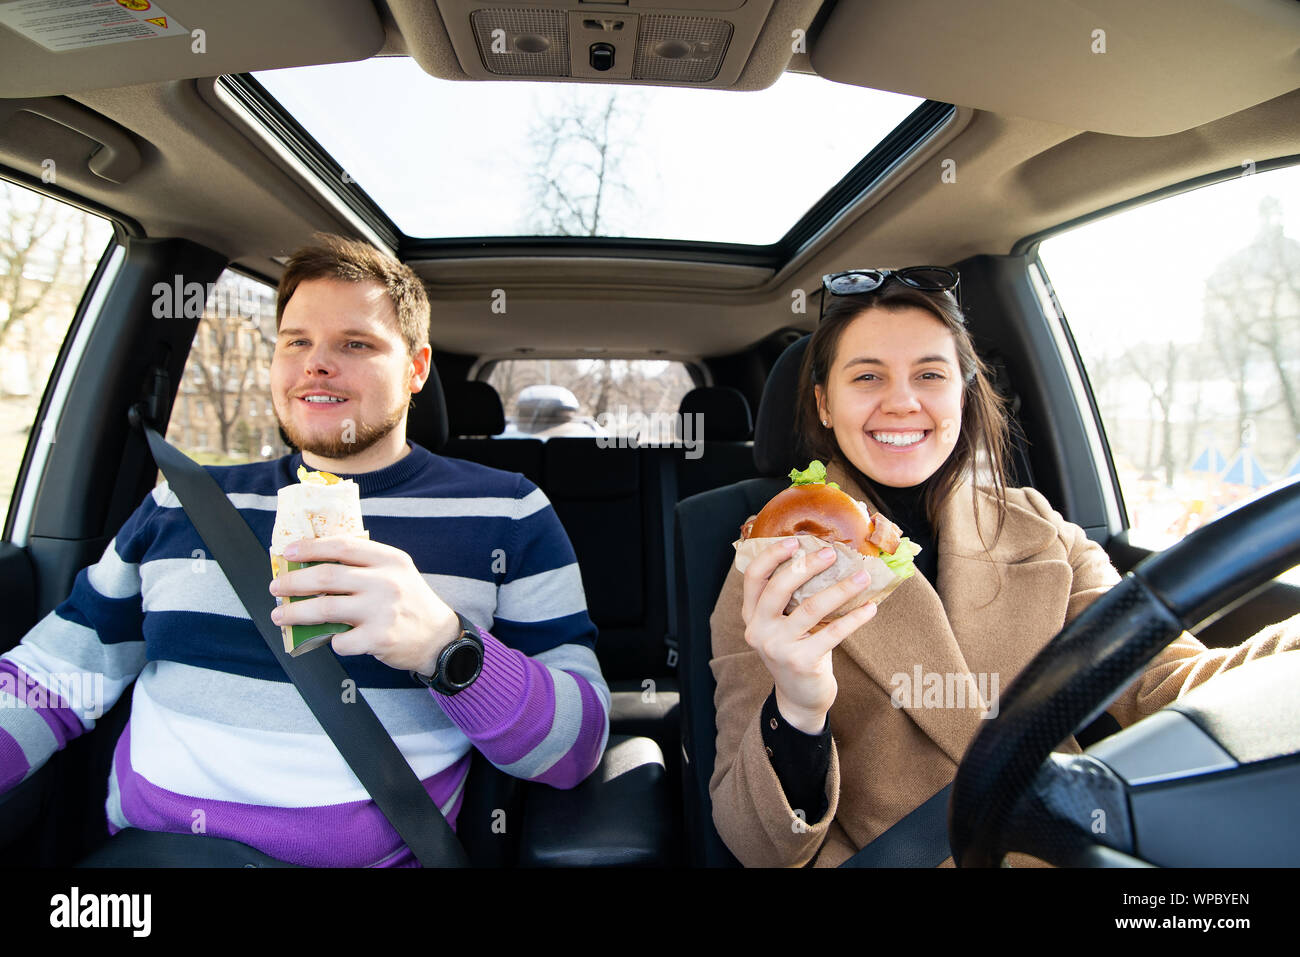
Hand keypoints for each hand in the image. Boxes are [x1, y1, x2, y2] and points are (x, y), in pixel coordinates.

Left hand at [268, 536, 458, 674]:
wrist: (438, 637)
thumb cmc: (409, 603)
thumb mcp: (396, 573)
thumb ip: (364, 565)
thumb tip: (312, 565)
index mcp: (389, 559)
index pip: (342, 545)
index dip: (310, 547)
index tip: (288, 553)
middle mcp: (386, 581)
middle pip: (326, 576)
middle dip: (293, 582)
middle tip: (276, 587)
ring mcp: (382, 610)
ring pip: (325, 608)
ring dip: (295, 612)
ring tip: (280, 615)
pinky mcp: (379, 638)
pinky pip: (340, 640)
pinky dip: (331, 641)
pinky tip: (331, 639)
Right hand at [740, 538, 878, 732]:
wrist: (800, 698)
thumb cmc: (797, 651)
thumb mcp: (783, 625)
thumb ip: (791, 599)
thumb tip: (826, 560)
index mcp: (752, 616)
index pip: (753, 578)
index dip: (771, 556)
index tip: (794, 541)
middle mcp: (759, 630)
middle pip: (779, 587)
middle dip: (807, 565)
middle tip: (832, 552)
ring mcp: (778, 647)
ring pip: (810, 608)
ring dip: (840, 589)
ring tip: (862, 577)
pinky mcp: (801, 662)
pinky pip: (832, 632)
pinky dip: (854, 618)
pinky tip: (871, 608)